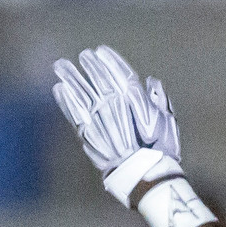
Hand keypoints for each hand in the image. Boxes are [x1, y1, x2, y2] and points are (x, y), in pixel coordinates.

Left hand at [51, 45, 183, 198]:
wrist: (143, 176)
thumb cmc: (160, 150)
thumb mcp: (168, 122)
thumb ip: (160, 100)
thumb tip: (151, 82)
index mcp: (137, 101)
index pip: (121, 74)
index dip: (111, 61)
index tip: (101, 50)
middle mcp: (116, 107)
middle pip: (100, 80)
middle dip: (91, 66)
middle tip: (83, 55)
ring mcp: (99, 121)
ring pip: (82, 94)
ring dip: (71, 78)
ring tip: (61, 65)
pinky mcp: (87, 136)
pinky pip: (73, 114)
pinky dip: (65, 101)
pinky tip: (58, 88)